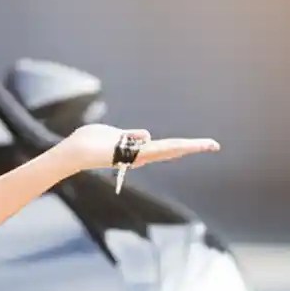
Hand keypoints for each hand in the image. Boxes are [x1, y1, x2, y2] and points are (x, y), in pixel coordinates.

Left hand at [56, 123, 219, 173]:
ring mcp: (137, 156)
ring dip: (189, 147)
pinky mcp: (131, 154)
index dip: (183, 146)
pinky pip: (155, 150)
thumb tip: (147, 134)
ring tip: (209, 144)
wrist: (74, 152)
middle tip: (214, 145)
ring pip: (168, 150)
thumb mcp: (113, 133)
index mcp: (136, 151)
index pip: (164, 148)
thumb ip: (130, 134)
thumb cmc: (89, 143)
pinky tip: (185, 147)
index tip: (201, 145)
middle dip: (193, 148)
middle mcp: (140, 157)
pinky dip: (171, 148)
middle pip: (172, 150)